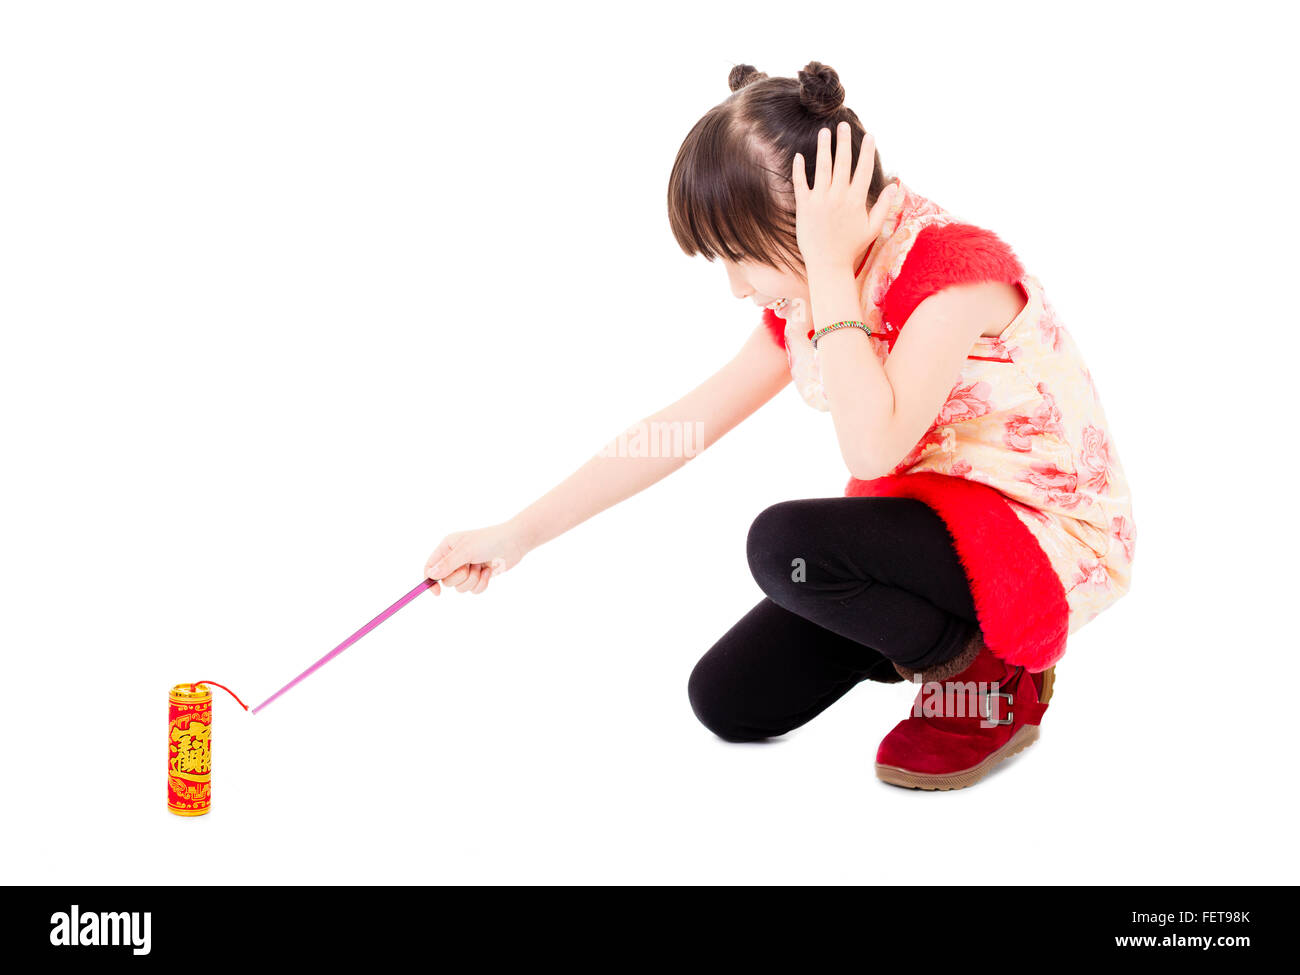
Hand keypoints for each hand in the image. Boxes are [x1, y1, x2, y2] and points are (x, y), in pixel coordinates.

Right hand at [423, 520, 529, 594]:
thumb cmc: (489, 541)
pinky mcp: (479, 575)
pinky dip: (481, 584)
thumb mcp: (466, 551)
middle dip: (460, 577)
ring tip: (482, 567)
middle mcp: (455, 558)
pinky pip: (473, 590)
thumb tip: (431, 575)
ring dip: (472, 580)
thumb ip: (447, 564)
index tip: (437, 592)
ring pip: (460, 587)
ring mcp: (467, 567)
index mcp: (447, 547)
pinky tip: (489, 572)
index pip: (430, 567)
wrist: (514, 542)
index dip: (430, 580)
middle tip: (470, 566)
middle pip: (446, 580)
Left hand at [792, 122, 900, 274]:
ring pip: (823, 167)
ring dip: (824, 147)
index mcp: (856, 200)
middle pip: (843, 162)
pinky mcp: (804, 206)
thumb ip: (884, 205)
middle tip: (843, 125)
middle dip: (844, 141)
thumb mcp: (873, 228)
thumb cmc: (851, 247)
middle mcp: (839, 196)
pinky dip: (799, 169)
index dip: (868, 151)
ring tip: (824, 132)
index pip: (864, 169)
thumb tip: (895, 185)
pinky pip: (800, 183)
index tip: (869, 136)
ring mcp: (820, 200)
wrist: (828, 264)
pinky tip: (799, 155)